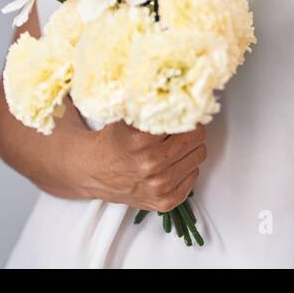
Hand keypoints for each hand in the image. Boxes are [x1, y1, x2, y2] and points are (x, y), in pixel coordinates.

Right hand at [70, 115, 207, 211]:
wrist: (93, 171)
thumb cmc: (113, 142)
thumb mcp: (127, 116)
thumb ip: (152, 105)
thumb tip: (178, 91)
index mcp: (142, 141)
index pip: (186, 121)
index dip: (186, 114)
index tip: (184, 112)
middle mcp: (151, 166)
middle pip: (197, 137)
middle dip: (190, 130)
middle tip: (179, 129)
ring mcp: (159, 186)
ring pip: (199, 156)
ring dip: (190, 149)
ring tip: (172, 147)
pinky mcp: (164, 201)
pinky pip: (195, 177)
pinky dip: (187, 169)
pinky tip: (171, 164)